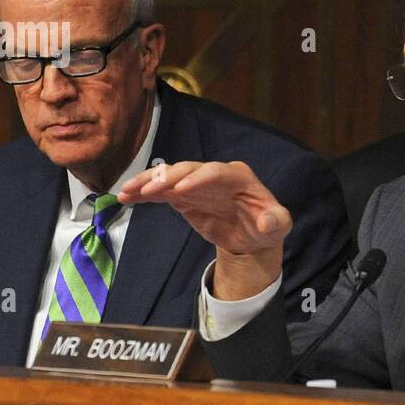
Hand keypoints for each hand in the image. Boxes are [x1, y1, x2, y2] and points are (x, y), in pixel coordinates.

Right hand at [118, 161, 289, 298]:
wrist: (252, 234)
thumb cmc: (266, 225)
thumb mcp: (278, 225)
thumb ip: (275, 222)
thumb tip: (268, 222)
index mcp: (238, 176)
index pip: (216, 172)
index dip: (198, 178)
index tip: (181, 190)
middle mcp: (213, 175)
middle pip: (187, 170)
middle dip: (167, 178)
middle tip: (148, 190)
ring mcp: (196, 184)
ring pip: (169, 177)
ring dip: (148, 182)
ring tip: (126, 191)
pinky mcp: (183, 196)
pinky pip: (161, 191)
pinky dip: (144, 193)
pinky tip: (126, 198)